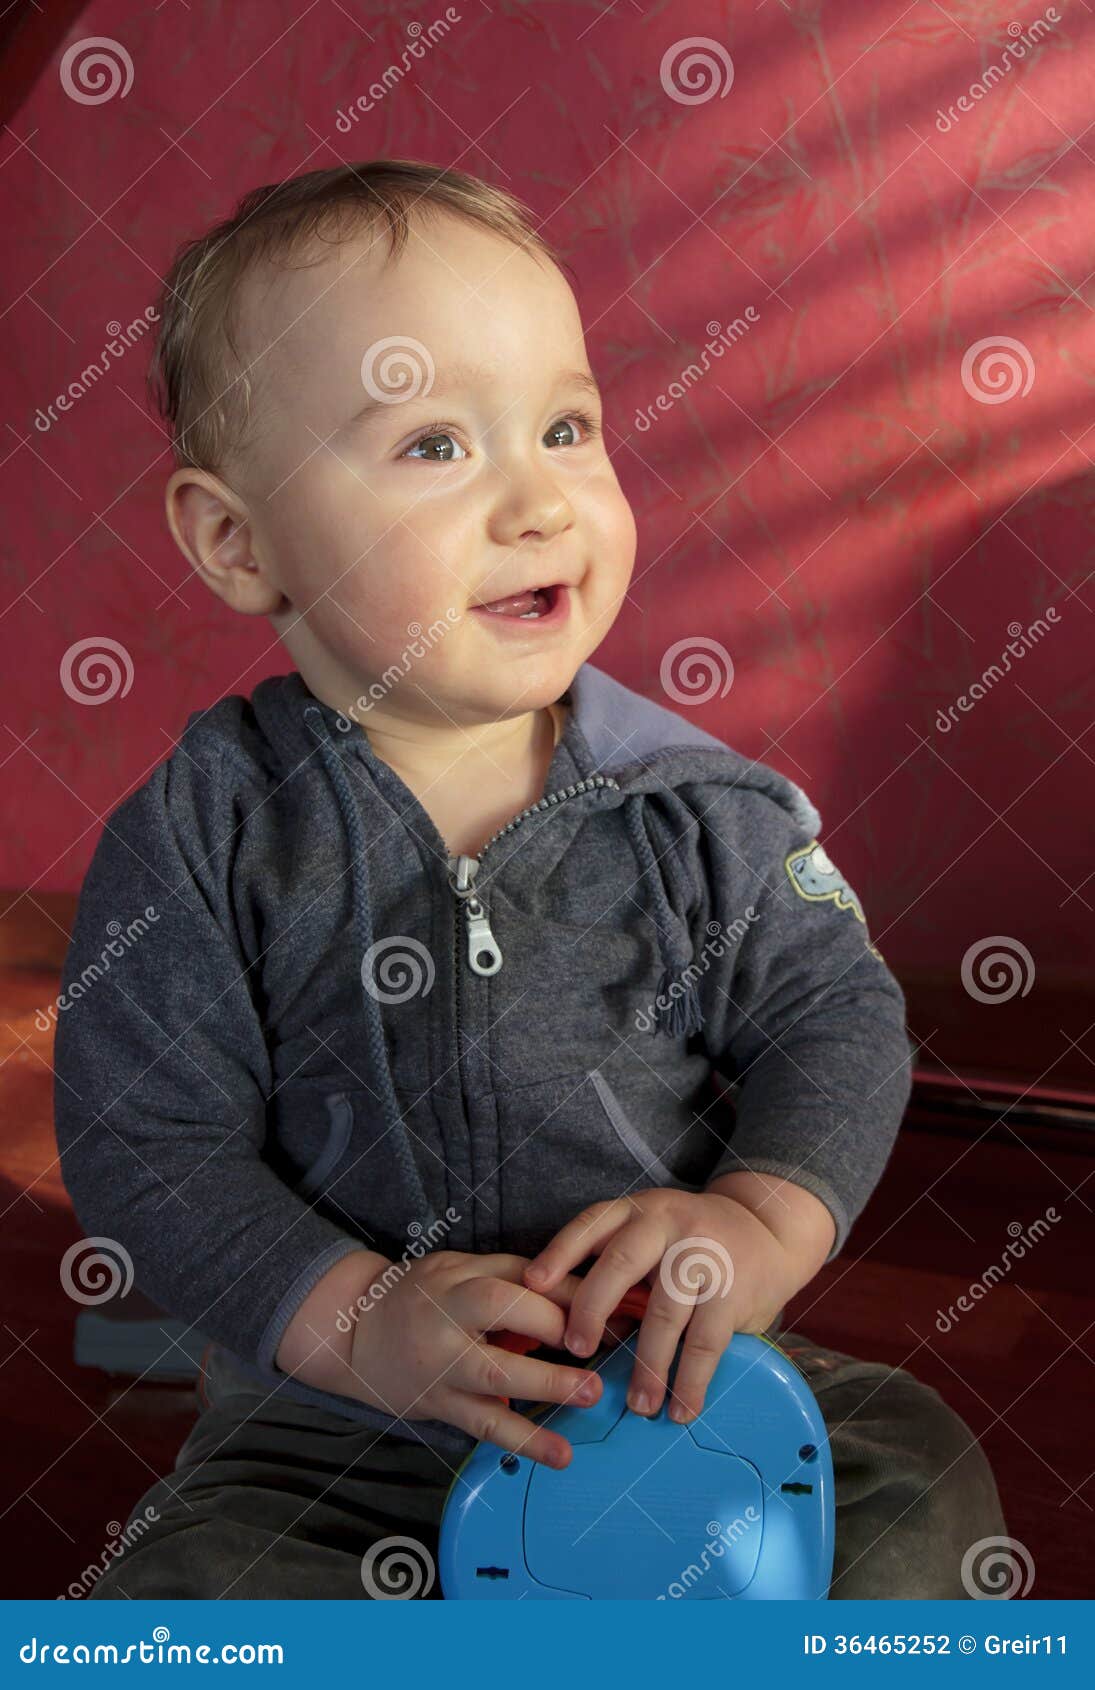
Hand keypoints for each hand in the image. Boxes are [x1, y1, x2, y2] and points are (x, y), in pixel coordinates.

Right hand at [347, 1249, 603, 1467]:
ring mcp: (443, 1367)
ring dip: (548, 1387)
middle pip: (504, 1314)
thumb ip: (518, 1277)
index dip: (565, 1296)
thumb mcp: (463, 1269)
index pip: (517, 1280)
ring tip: (591, 1395)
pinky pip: (486, 1425)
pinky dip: (525, 1441)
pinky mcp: (442, 1406)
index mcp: (459, 1280)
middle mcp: (449, 1320)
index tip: (609, 1308)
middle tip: (600, 1344)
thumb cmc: (421, 1295)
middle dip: (556, 1329)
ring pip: (497, 1376)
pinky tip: (560, 1455)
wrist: (354, 1331)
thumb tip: (586, 1292)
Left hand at [521, 1190, 801, 1423]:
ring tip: (637, 1404)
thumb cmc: (693, 1242)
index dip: (559, 1253)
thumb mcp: (654, 1232)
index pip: (591, 1224)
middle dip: (591, 1309)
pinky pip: (706, 1343)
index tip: (531, 1286)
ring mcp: (703, 1257)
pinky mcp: (733, 1292)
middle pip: (620, 1263)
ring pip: (664, 1314)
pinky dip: (690, 1381)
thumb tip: (576, 1327)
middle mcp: (668, 1225)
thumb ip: (619, 1264)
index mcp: (639, 1211)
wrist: (768, 1229)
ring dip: (648, 1365)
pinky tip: (680, 1409)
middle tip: (575, 1350)